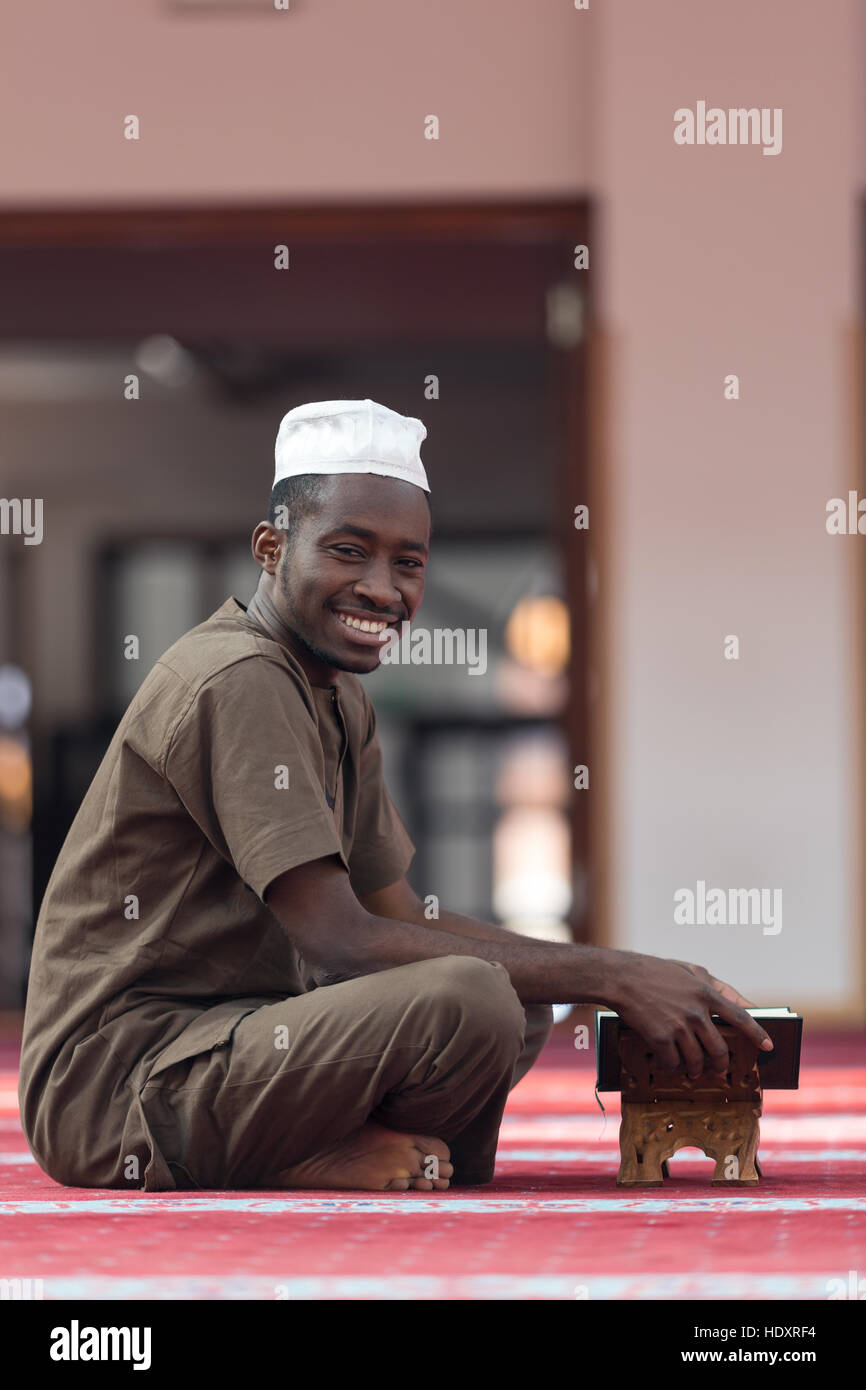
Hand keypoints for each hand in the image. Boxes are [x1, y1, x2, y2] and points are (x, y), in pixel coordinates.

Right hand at [608, 952, 772, 1078]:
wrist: (622, 977)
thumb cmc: (655, 971)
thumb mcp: (688, 969)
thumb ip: (712, 984)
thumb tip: (733, 1001)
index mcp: (707, 993)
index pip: (741, 1017)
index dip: (757, 1034)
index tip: (769, 1046)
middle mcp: (697, 1012)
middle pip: (719, 1049)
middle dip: (721, 1064)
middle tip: (719, 1069)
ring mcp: (679, 1026)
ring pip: (697, 1060)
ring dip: (696, 1070)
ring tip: (694, 1072)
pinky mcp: (660, 1038)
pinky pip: (672, 1063)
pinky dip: (672, 1068)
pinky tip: (670, 1066)